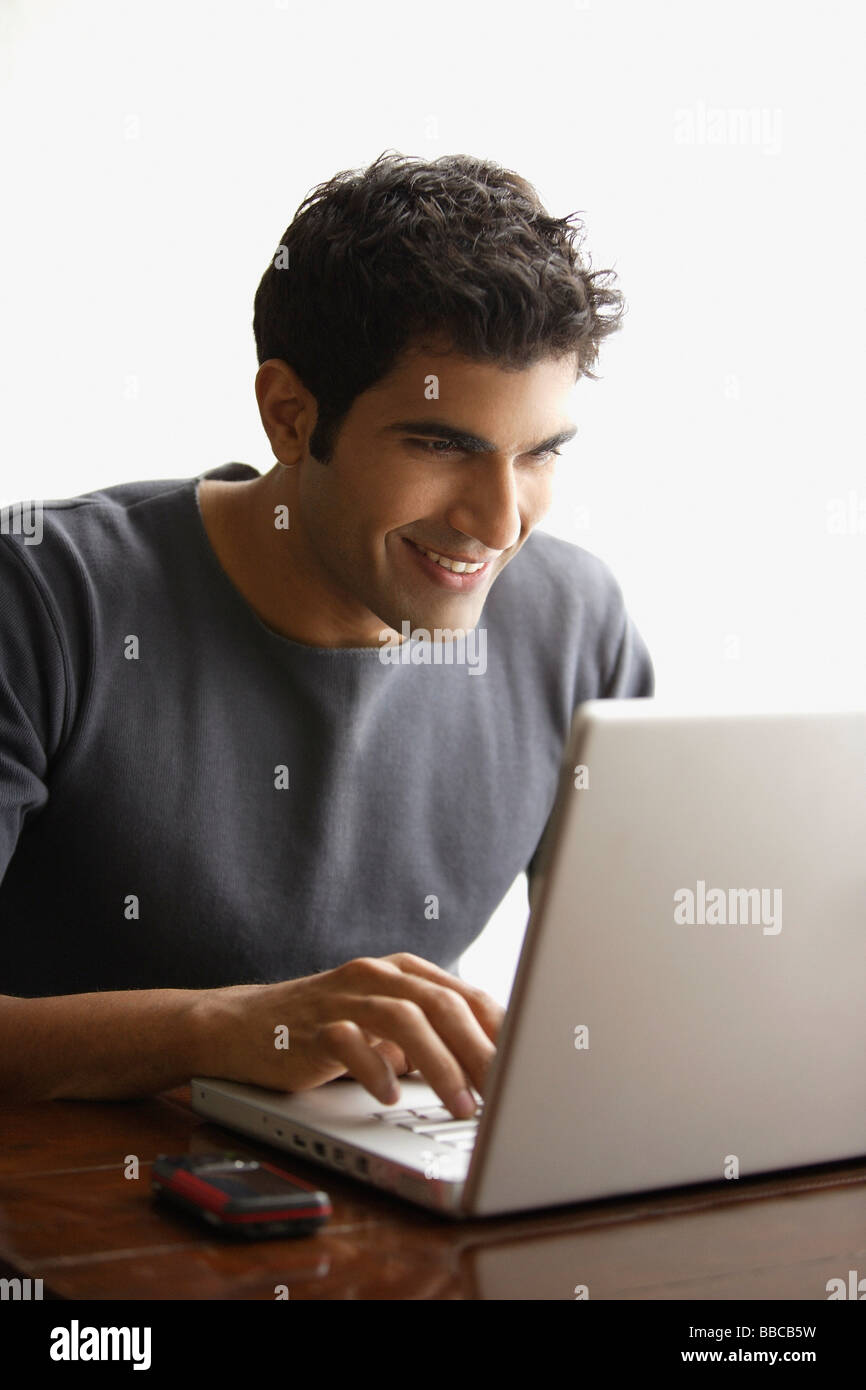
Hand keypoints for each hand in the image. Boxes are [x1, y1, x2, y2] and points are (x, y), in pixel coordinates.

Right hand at [195, 952, 503, 1118]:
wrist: (244, 1025)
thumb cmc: (327, 1028)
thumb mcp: (386, 1025)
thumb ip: (433, 1035)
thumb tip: (495, 1069)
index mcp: (403, 972)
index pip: (466, 995)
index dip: (501, 1030)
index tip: (530, 1066)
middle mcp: (376, 976)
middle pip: (442, 1004)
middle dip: (480, 1051)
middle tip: (506, 1092)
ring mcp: (343, 998)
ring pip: (404, 1019)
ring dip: (440, 1065)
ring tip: (460, 1105)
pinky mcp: (310, 1026)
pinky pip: (349, 1042)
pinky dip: (375, 1069)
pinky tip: (391, 1096)